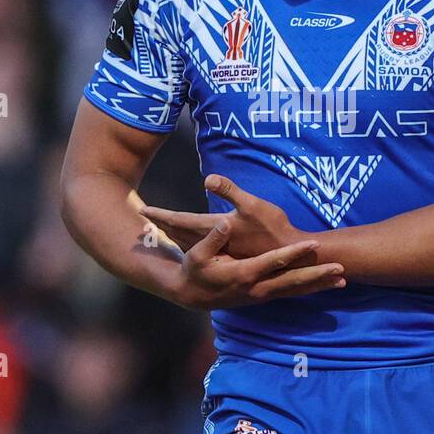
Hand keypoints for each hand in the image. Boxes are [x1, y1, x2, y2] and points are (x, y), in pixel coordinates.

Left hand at [140, 174, 304, 259]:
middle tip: (144, 219)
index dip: (162, 215)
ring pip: (189, 242)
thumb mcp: (253, 205)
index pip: (181, 221)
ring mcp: (220, 250)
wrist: (289, 256)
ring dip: (173, 235)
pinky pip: (200, 247)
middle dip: (162, 225)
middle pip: (179, 233)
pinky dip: (188, 243)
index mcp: (215, 228)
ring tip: (161, 229)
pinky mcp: (228, 254)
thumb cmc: (272, 229)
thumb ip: (229, 191)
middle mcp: (213, 241)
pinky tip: (187, 242)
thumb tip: (207, 178)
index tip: (144, 210)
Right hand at [166, 217, 344, 312]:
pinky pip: (291, 294)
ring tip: (343, 281)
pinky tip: (326, 286)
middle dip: (317, 276)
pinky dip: (309, 290)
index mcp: (243, 274)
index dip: (295, 254)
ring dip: (319, 286)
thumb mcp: (198, 254)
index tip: (314, 245)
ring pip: (295, 291)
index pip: (274, 262)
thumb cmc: (196, 270)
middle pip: (292, 282)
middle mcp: (257, 288)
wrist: (192, 296)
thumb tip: (225, 222)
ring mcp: (262, 295)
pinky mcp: (264, 297)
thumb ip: (213, 238)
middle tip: (340, 270)